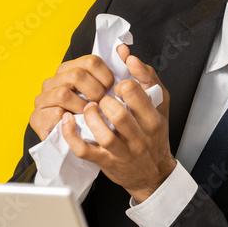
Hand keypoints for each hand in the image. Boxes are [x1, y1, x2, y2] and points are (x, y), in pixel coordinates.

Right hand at [29, 53, 117, 140]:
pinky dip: (70, 120)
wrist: (81, 146)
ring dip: (82, 107)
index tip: (110, 90)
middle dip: (95, 92)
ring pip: (63, 94)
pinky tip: (77, 123)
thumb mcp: (110, 93)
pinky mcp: (37, 118)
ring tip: (89, 114)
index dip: (106, 76)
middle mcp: (53, 81)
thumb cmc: (95, 116)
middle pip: (77, 75)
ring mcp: (43, 99)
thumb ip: (119, 70)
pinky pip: (54, 114)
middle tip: (101, 104)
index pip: (91, 61)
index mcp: (69, 70)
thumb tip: (123, 48)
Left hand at [61, 45, 174, 200]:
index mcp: (153, 119)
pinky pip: (85, 150)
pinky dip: (72, 135)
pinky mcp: (105, 162)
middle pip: (119, 114)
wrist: (152, 174)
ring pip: (104, 134)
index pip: (136, 93)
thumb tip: (125, 53)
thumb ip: (146, 76)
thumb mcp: (160, 104)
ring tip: (89, 108)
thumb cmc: (154, 135)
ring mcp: (122, 152)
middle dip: (105, 101)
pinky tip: (67, 121)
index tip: (118, 87)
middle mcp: (139, 138)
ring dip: (91, 117)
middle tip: (102, 98)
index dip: (122, 85)